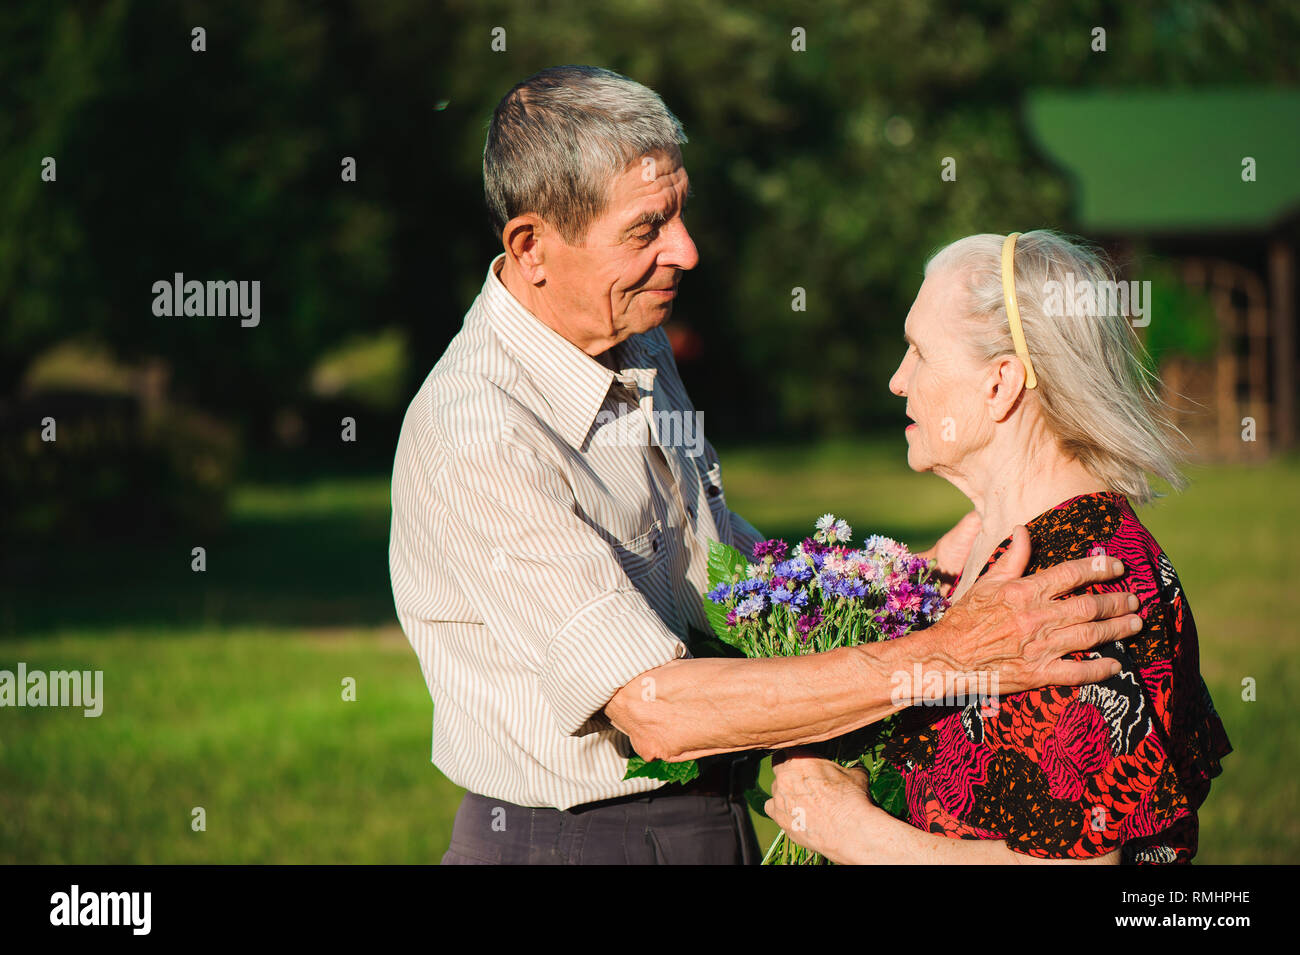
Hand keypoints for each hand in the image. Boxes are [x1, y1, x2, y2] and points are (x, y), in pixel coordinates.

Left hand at [765, 749, 875, 861]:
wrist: (849, 830)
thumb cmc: (852, 799)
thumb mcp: (855, 775)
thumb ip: (847, 768)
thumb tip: (855, 768)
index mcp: (799, 759)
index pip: (787, 748)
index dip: (795, 753)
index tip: (802, 759)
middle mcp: (784, 776)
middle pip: (778, 766)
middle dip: (788, 770)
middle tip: (802, 778)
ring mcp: (779, 797)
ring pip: (775, 788)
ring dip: (785, 791)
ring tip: (803, 800)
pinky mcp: (779, 818)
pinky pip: (771, 808)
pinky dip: (780, 809)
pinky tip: (793, 812)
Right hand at [922, 525, 1140, 696]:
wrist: (947, 657)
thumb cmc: (964, 618)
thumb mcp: (985, 582)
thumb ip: (1011, 558)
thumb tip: (1023, 529)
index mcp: (1024, 592)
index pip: (1070, 574)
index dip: (1098, 568)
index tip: (1116, 565)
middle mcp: (1037, 618)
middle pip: (1088, 606)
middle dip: (1117, 601)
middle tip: (1134, 599)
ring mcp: (1039, 648)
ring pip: (1089, 636)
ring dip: (1117, 629)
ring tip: (1135, 623)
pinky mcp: (1038, 673)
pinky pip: (1077, 673)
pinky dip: (1099, 669)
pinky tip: (1116, 665)